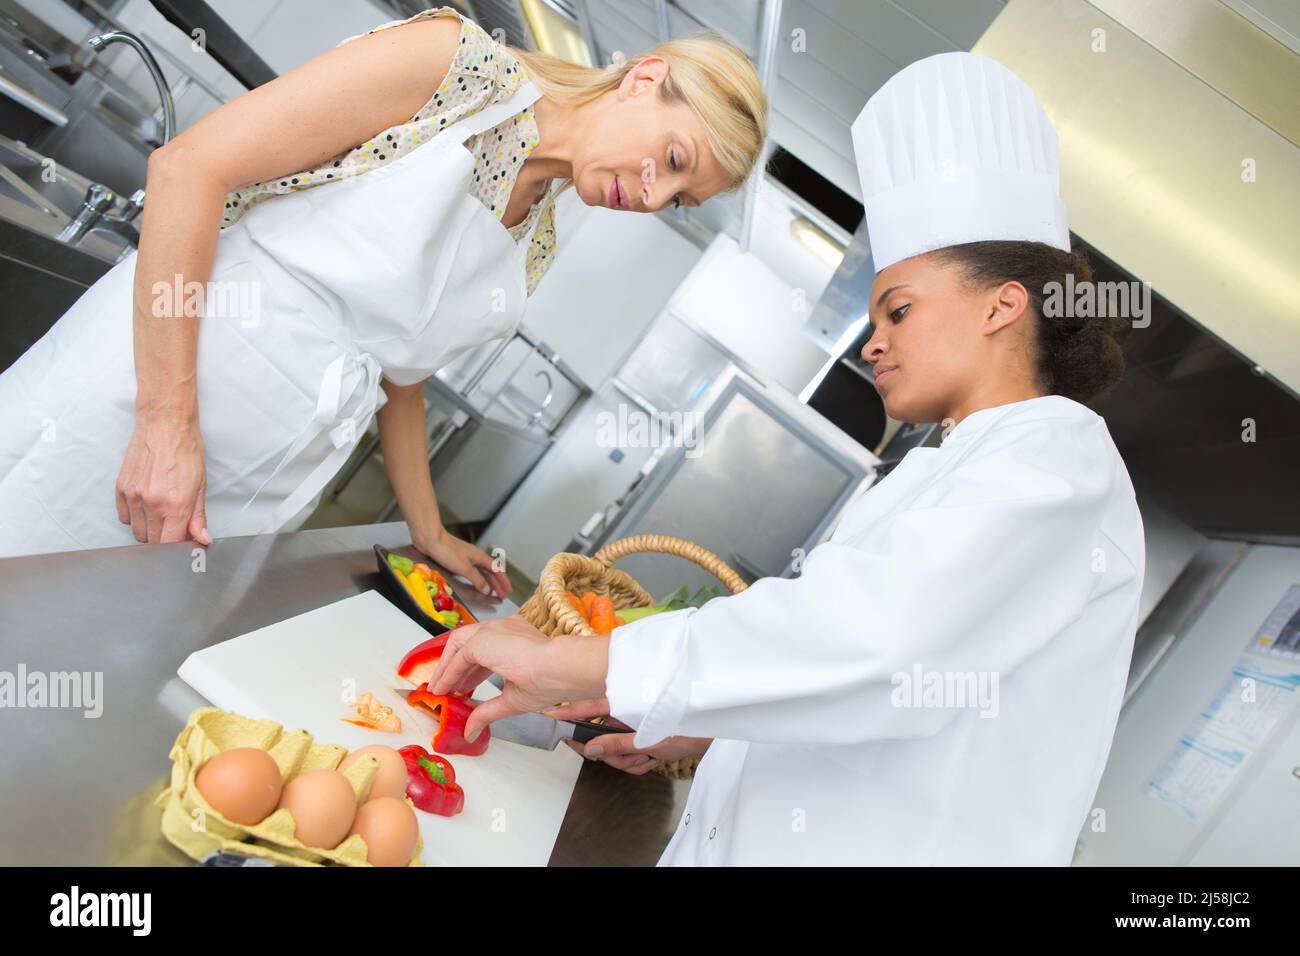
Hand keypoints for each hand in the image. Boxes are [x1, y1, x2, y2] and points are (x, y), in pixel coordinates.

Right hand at [115, 412, 210, 545]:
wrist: (165, 424)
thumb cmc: (185, 449)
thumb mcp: (201, 485)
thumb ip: (198, 516)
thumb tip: (202, 538)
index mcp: (175, 503)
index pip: (169, 544)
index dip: (177, 546)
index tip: (183, 540)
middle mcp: (151, 502)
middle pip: (152, 540)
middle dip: (165, 536)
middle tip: (175, 521)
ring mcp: (133, 495)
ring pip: (138, 531)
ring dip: (149, 527)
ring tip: (161, 509)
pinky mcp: (121, 488)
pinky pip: (125, 517)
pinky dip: (135, 516)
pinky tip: (146, 503)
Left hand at [416, 526, 510, 598]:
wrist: (430, 539)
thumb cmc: (447, 551)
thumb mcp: (464, 568)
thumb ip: (477, 580)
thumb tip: (487, 590)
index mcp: (480, 557)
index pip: (497, 570)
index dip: (503, 581)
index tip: (508, 590)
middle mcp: (475, 557)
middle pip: (491, 572)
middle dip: (497, 584)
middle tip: (501, 595)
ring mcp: (466, 558)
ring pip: (482, 572)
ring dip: (488, 582)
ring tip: (491, 592)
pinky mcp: (457, 560)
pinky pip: (473, 571)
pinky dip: (477, 579)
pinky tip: (475, 583)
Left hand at [428, 615, 607, 740]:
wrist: (560, 669)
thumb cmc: (549, 683)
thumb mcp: (512, 701)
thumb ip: (487, 712)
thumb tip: (471, 732)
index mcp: (517, 638)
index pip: (486, 649)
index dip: (470, 669)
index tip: (461, 686)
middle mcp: (505, 629)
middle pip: (469, 642)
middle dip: (454, 665)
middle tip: (445, 686)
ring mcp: (494, 629)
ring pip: (460, 643)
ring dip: (446, 667)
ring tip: (438, 687)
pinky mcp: (483, 638)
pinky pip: (459, 655)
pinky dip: (448, 672)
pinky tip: (444, 687)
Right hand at [546, 699, 711, 774]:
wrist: (713, 731)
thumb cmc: (688, 726)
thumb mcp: (650, 739)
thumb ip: (617, 744)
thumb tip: (591, 747)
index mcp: (627, 705)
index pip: (590, 708)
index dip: (570, 713)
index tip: (552, 716)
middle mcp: (627, 713)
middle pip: (601, 738)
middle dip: (615, 755)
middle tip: (634, 758)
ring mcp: (633, 725)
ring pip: (615, 750)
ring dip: (630, 759)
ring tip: (648, 757)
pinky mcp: (640, 735)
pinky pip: (628, 754)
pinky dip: (638, 761)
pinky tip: (652, 759)